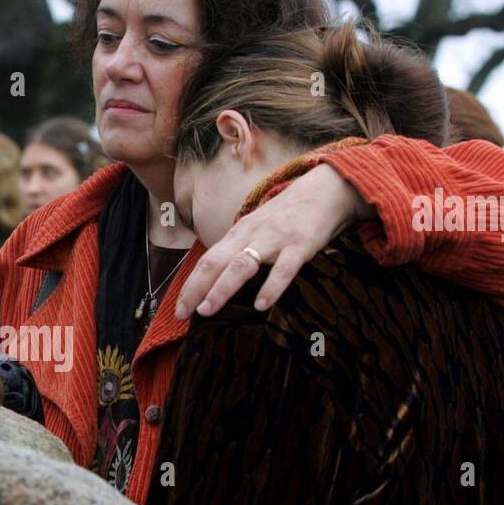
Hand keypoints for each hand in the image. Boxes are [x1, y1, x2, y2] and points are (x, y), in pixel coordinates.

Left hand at [175, 163, 369, 319]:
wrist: (324, 190)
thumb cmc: (287, 216)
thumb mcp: (257, 230)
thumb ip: (239, 250)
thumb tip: (217, 279)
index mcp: (238, 234)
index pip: (206, 260)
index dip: (190, 284)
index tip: (178, 309)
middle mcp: (250, 235)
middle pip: (215, 262)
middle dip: (195, 288)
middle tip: (183, 314)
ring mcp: (274, 239)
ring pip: (242, 265)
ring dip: (221, 288)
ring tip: (207, 310)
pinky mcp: (300, 245)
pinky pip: (283, 268)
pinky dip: (271, 287)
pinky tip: (261, 305)